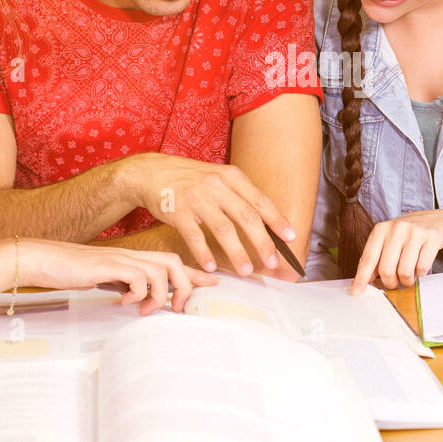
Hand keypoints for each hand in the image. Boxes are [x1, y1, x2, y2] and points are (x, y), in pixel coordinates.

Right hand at [20, 239, 217, 314]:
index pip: (172, 262)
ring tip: (147, 309)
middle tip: (178, 309)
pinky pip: (136, 277)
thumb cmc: (74, 271)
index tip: (214, 282)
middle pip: (174, 262)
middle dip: (186, 285)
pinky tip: (123, 302)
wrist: (45, 260)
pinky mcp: (107, 265)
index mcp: (134, 258)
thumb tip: (144, 300)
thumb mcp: (107, 279)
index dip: (195, 272)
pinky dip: (137, 293)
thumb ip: (127, 285)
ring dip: (160, 294)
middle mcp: (131, 255)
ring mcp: (120, 259)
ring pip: (160, 270)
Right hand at [116, 154, 296, 277]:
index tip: (291, 238)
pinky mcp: (177, 210)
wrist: (151, 172)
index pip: (260, 200)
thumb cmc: (190, 179)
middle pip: (246, 216)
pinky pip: (195, 236)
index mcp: (231, 176)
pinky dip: (204, 253)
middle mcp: (216, 185)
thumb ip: (239, 196)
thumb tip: (267, 222)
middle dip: (262, 242)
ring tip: (246, 270)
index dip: (277, 220)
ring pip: (223, 229)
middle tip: (272, 262)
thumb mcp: (218, 177)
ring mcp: (196, 197)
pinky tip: (212, 266)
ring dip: (237, 252)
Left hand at [351, 210, 442, 294]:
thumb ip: (375, 259)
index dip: (362, 278)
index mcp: (381, 229)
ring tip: (408, 274)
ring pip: (405, 272)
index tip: (356, 292)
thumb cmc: (408, 235)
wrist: (437, 221)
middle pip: (386, 270)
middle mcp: (396, 228)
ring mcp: (414, 232)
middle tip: (394, 282)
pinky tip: (419, 265)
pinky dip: (420, 273)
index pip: (368, 258)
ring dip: (407, 280)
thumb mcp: (388, 241)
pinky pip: (422, 268)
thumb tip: (362, 282)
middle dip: (390, 283)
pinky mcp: (431, 238)